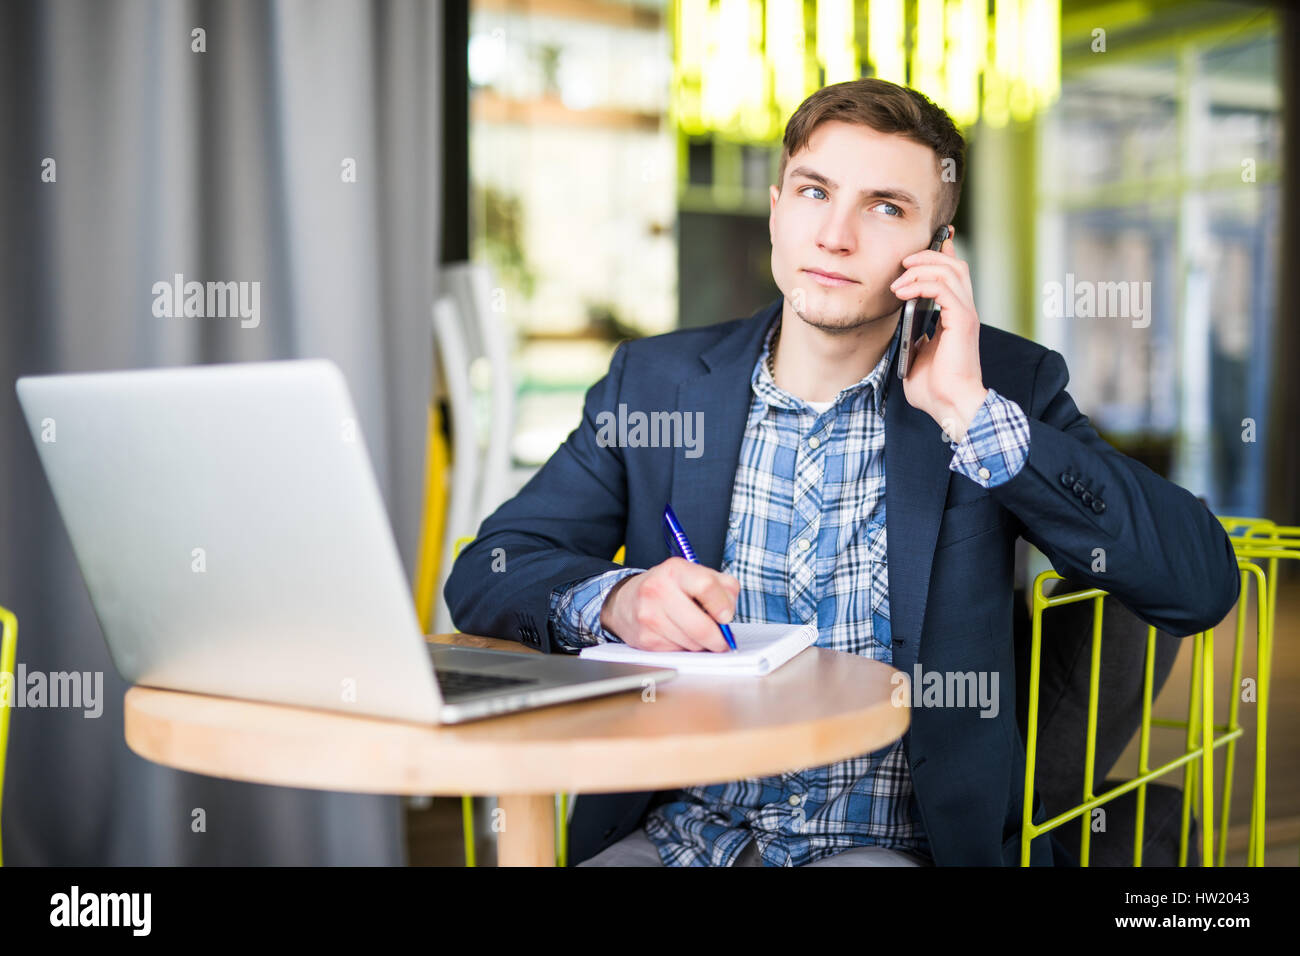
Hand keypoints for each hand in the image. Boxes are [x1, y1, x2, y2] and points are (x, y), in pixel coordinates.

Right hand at [599, 557, 739, 651]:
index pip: (707, 586)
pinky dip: (686, 648)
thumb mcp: (694, 575)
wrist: (625, 601)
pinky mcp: (646, 640)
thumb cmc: (668, 588)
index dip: (724, 605)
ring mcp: (650, 617)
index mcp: (675, 570)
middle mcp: (658, 591)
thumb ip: (722, 587)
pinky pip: (679, 652)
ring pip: (693, 644)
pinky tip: (679, 637)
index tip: (727, 616)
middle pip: (701, 626)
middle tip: (723, 640)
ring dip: (702, 644)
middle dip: (718, 638)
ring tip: (695, 632)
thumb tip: (729, 615)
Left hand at [890, 226, 988, 440]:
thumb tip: (903, 326)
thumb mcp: (919, 354)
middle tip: (903, 263)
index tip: (916, 251)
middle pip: (954, 264)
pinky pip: (943, 288)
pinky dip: (921, 284)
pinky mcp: (962, 320)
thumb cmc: (935, 388)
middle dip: (928, 256)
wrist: (949, 404)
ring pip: (950, 270)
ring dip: (921, 269)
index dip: (939, 255)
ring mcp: (966, 314)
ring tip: (899, 281)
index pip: (953, 275)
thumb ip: (915, 335)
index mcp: (956, 316)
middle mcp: (965, 310)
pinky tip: (902, 294)